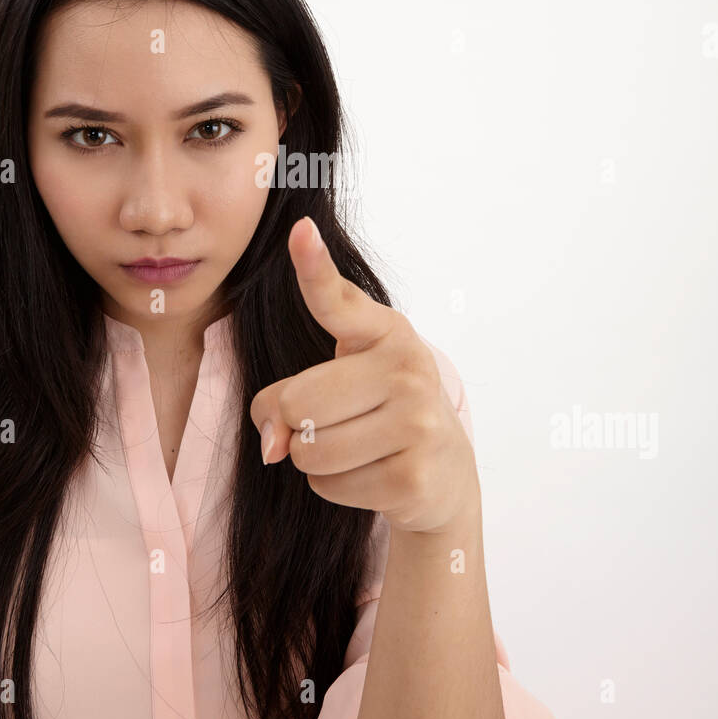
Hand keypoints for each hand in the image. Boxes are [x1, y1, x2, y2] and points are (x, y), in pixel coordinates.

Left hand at [248, 216, 478, 533]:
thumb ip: (286, 400)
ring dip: (315, 460)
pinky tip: (371, 474)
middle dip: (295, 423)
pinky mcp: (413, 475)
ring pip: (308, 450)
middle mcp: (407, 367)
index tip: (301, 231)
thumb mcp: (336, 386)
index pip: (338, 300)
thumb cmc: (378, 414)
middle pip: (297, 401)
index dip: (315, 266)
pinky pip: (328, 485)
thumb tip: (272, 448)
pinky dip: (335, 487)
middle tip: (334, 422)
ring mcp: (416, 421)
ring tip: (357, 449)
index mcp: (385, 332)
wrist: (445, 473)